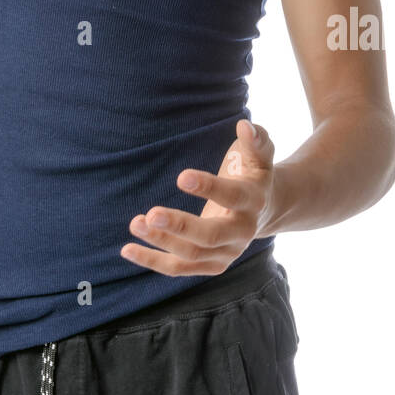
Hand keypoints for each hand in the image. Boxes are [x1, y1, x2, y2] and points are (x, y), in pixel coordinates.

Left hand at [120, 120, 275, 275]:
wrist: (266, 208)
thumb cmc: (253, 173)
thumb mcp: (260, 155)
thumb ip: (256, 139)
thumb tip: (243, 126)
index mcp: (254, 201)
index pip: (232, 197)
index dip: (208, 188)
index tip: (181, 176)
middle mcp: (243, 233)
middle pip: (211, 236)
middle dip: (180, 226)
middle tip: (152, 213)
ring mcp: (228, 253)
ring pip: (192, 255)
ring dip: (161, 242)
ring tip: (135, 223)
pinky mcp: (212, 265)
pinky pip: (179, 268)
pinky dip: (153, 261)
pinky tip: (127, 250)